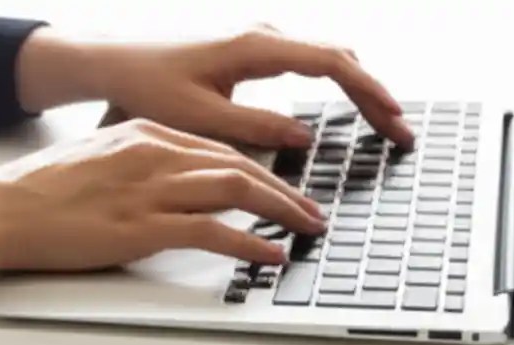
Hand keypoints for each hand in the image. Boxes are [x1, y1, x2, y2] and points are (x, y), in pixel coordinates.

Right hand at [0, 118, 323, 268]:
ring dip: (281, 210)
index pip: (219, 148)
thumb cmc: (41, 193)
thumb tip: (174, 188)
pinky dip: (250, 243)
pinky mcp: (144, 225)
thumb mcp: (99, 162)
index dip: (261, 169)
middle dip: (285, 189)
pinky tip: (271, 254)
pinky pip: (214, 231)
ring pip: (237, 188)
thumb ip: (141, 168)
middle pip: (239, 164)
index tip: (283, 186)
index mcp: (145, 133)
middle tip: (312, 211)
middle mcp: (154, 152)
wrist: (0, 208)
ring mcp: (151, 187)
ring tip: (307, 229)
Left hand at [15, 25, 413, 149]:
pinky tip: (349, 109)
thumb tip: (306, 138)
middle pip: (339, 59)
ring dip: (359, 90)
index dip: (368, 92)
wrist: (112, 63)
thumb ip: (256, 129)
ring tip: (384, 124)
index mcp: (255, 48)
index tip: (392, 119)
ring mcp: (261, 41)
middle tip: (401, 133)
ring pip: (328, 58)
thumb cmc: (147, 88)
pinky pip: (311, 63)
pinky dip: (338, 85)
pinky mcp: (254, 52)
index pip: (331, 64)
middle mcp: (263, 36)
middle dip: (375, 95)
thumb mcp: (200, 119)